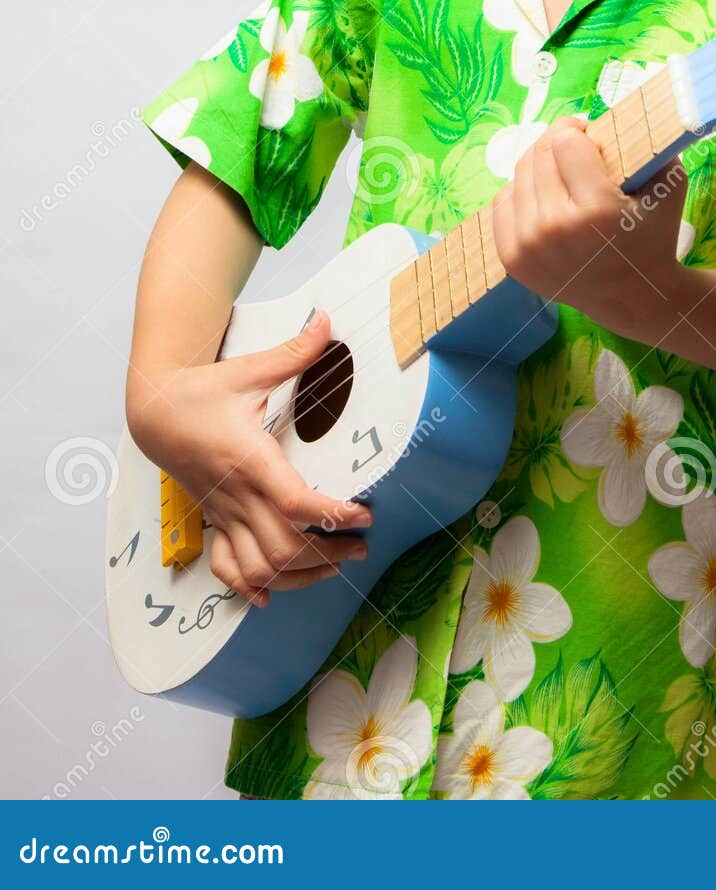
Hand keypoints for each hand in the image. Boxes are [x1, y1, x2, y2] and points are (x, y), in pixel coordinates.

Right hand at [127, 309, 371, 607]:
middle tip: (361, 543)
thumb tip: (326, 319)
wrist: (155, 412)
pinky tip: (272, 595)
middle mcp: (237, 494)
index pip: (295, 502)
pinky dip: (251, 588)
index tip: (362, 513)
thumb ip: (294, 351)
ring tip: (334, 564)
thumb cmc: (204, 390)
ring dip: (299, 575)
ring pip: (259, 568)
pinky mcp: (215, 521)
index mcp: (250, 458)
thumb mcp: (250, 369)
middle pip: (284, 547)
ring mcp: (224, 513)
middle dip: (328, 552)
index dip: (331, 515)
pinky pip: (227, 570)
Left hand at [491, 115, 689, 331]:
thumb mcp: (668, 184)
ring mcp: (529, 246)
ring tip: (563, 175)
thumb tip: (615, 110)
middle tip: (577, 150)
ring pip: (519, 173)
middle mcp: (555, 228)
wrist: (633, 298)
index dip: (579, 130)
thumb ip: (648, 142)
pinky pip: (503, 201)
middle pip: (539, 152)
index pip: (566, 140)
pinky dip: (522, 192)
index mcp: (596, 209)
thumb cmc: (653, 235)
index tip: (590, 136)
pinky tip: (545, 197)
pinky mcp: (512, 259)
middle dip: (559, 142)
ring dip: (541, 165)